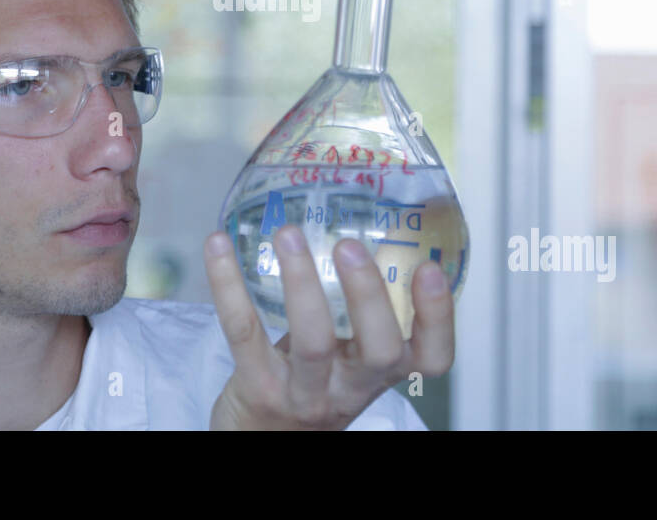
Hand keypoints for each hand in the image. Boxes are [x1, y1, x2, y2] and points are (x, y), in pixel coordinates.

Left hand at [203, 223, 454, 429]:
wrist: (263, 438)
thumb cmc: (312, 381)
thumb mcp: (347, 354)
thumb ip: (356, 307)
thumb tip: (358, 218)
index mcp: (382, 371)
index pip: (432, 357)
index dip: (438, 316)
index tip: (430, 267)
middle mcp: (352, 387)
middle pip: (378, 350)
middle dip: (368, 294)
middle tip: (349, 245)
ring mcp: (305, 392)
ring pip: (314, 342)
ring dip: (301, 282)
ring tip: (289, 234)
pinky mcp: (258, 388)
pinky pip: (244, 332)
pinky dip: (229, 285)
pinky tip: (218, 245)